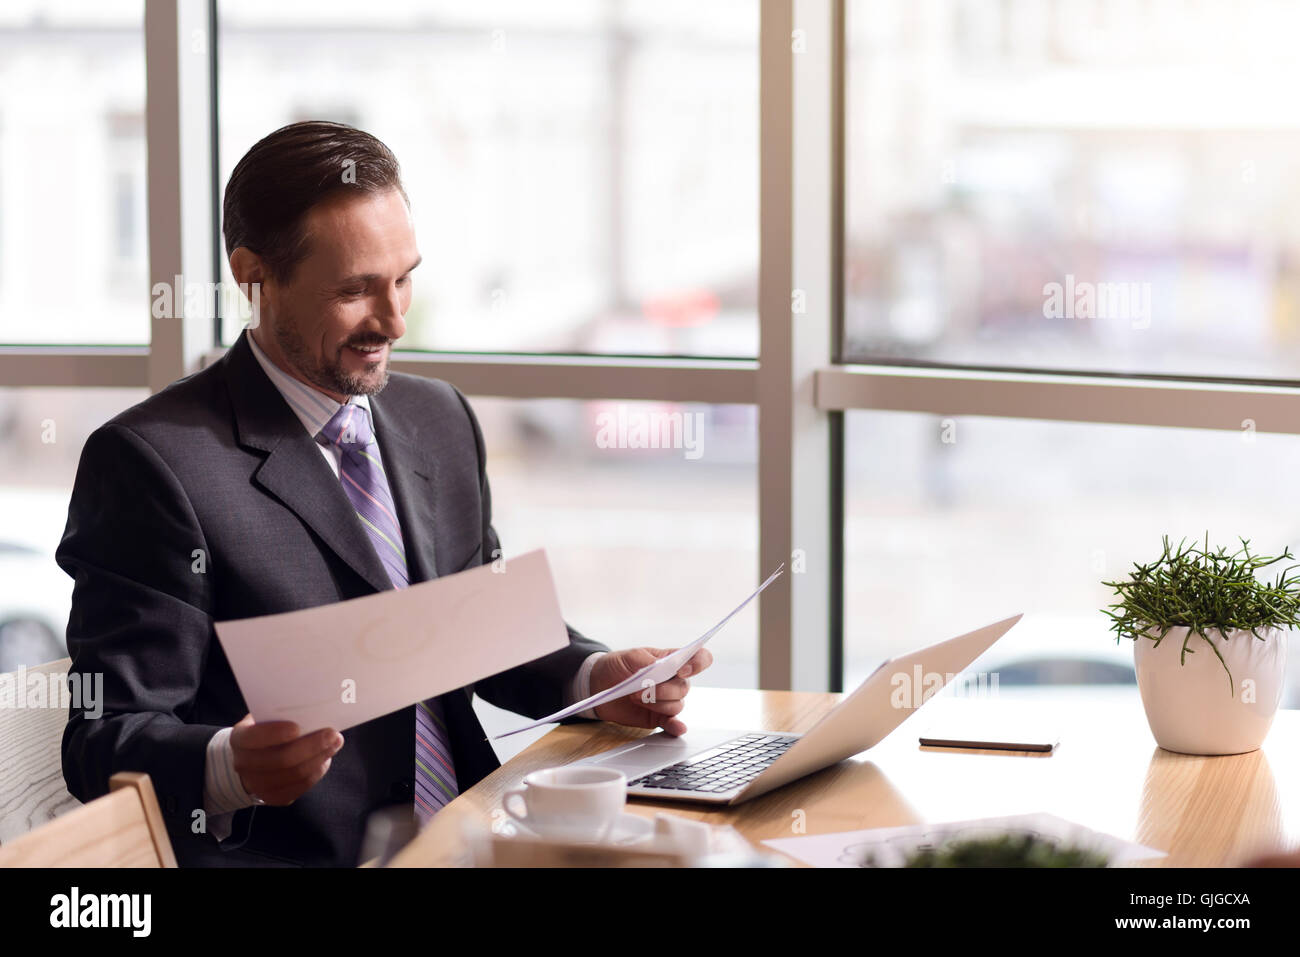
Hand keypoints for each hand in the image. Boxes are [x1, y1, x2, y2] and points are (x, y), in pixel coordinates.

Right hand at [230, 713, 342, 805]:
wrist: (252, 756)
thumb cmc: (266, 728)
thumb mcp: (266, 716)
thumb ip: (282, 714)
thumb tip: (312, 709)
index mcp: (239, 739)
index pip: (255, 738)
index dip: (275, 734)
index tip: (297, 727)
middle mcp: (243, 764)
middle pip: (281, 760)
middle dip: (311, 746)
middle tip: (332, 734)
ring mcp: (257, 784)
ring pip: (295, 775)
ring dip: (320, 758)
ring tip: (334, 744)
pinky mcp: (273, 796)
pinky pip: (300, 786)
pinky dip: (317, 772)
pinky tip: (325, 759)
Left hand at [590, 647, 713, 735]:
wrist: (598, 684)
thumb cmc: (617, 665)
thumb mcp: (630, 656)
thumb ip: (648, 661)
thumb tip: (662, 669)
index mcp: (671, 661)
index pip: (698, 658)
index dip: (697, 663)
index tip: (681, 670)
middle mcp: (673, 681)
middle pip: (684, 687)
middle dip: (664, 690)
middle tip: (641, 689)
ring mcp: (666, 700)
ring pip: (677, 705)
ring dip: (657, 703)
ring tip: (636, 697)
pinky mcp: (658, 717)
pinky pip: (673, 723)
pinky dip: (676, 726)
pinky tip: (677, 728)